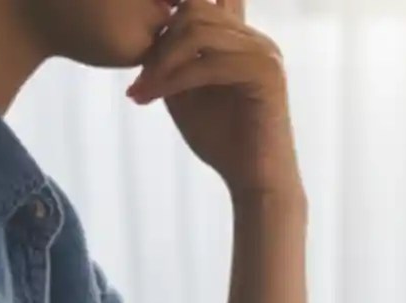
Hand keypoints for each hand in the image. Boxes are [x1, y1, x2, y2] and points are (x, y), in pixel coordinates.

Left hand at [127, 0, 300, 197]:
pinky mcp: (265, 74)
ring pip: (198, 31)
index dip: (171, 12)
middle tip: (139, 78)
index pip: (204, 5)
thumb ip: (171, 59)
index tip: (145, 55)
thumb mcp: (184, 91)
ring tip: (143, 89)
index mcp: (242, 40)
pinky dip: (173, 79)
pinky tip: (150, 97)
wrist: (255, 181)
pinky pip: (207, 63)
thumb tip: (142, 32)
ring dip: (162, 60)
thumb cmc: (222, 141)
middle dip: (158, 42)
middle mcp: (257, 40)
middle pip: (194, 10)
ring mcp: (264, 54)